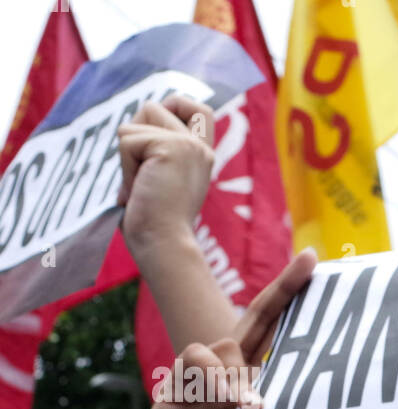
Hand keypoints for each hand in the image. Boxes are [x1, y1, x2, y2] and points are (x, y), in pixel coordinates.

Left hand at [117, 95, 215, 257]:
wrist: (162, 243)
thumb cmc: (153, 220)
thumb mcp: (158, 177)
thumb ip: (154, 150)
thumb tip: (127, 129)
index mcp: (202, 155)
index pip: (197, 108)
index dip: (173, 105)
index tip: (156, 135)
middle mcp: (201, 147)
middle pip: (153, 106)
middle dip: (135, 134)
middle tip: (142, 172)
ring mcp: (189, 145)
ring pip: (135, 123)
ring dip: (127, 155)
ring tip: (141, 185)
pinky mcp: (172, 147)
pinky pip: (127, 139)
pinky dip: (125, 167)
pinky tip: (139, 189)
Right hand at [130, 251, 316, 408]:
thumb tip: (304, 407)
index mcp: (251, 372)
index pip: (275, 329)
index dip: (293, 296)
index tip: (314, 263)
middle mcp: (229, 361)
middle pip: (258, 317)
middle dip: (285, 288)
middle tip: (309, 260)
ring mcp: (203, 366)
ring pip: (231, 348)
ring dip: (244, 378)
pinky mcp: (178, 378)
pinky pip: (201, 364)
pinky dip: (220, 382)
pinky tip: (233, 403)